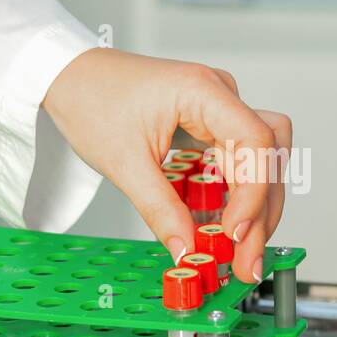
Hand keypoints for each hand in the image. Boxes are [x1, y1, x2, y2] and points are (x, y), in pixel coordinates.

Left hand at [42, 47, 290, 282]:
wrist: (68, 76)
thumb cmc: (90, 98)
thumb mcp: (123, 163)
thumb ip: (160, 209)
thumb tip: (187, 250)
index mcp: (202, 90)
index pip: (256, 141)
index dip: (254, 192)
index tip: (235, 233)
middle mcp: (221, 95)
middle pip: (268, 155)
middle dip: (262, 212)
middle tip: (246, 260)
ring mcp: (218, 109)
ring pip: (261, 161)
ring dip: (257, 207)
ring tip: (242, 252)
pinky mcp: (210, 126)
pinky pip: (238, 163)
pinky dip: (238, 196)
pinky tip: (227, 228)